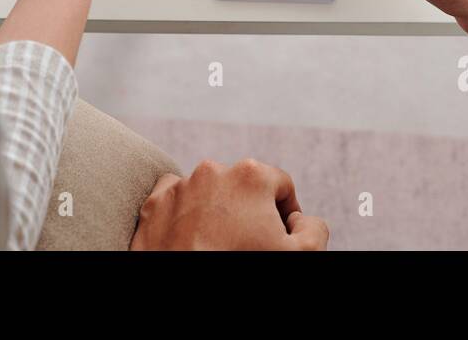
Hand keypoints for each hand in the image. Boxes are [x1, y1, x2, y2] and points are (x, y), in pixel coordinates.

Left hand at [130, 159, 328, 250]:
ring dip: (216, 214)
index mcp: (251, 175)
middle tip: (247, 245)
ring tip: (217, 247)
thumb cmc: (243, 268)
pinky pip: (176, 201)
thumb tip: (300, 219)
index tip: (278, 238)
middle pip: (243, 188)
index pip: (281, 186)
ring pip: (209, 194)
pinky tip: (191, 240)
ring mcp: (180, 188)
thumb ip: (313, 228)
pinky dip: (183, 216)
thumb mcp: (300, 255)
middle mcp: (213, 172)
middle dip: (248, 212)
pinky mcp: (153, 206)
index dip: (285, 214)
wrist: (183, 296)